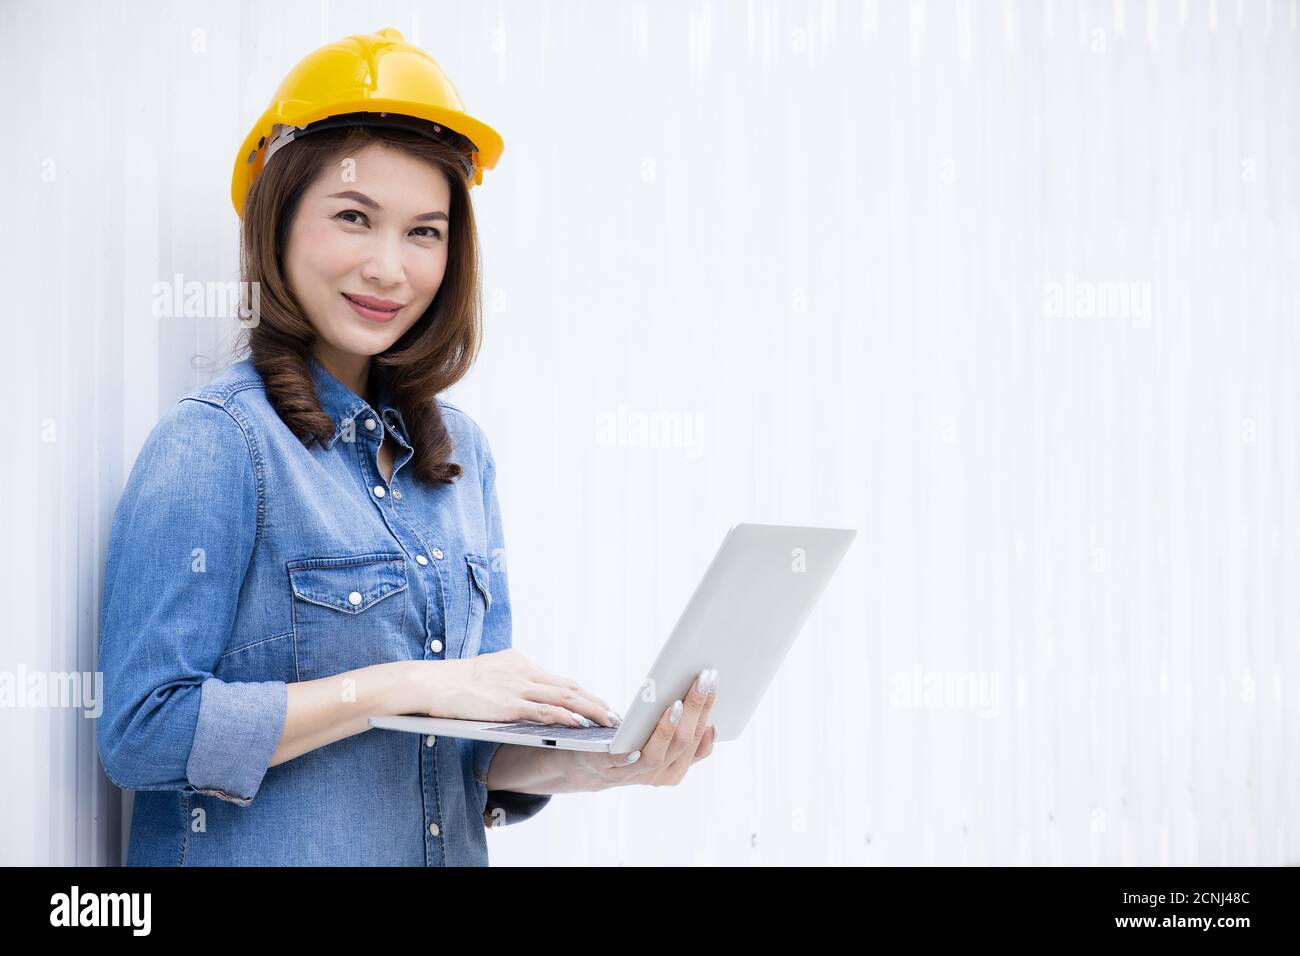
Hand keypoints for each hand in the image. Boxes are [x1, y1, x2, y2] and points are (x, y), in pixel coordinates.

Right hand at [407, 649, 616, 727]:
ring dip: (589, 710)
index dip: (582, 693)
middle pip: (568, 687)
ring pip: (564, 698)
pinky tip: (580, 726)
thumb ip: (507, 682)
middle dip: (594, 701)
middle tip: (613, 715)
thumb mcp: (487, 675)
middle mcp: (523, 672)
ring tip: (607, 722)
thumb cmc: (452, 683)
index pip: (558, 680)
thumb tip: (520, 697)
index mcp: (518, 663)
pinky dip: (566, 718)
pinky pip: (545, 711)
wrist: (430, 682)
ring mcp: (517, 688)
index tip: (598, 703)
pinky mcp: (509, 704)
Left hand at [567, 667, 718, 789]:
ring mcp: (634, 773)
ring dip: (669, 728)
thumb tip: (706, 710)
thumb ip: (681, 732)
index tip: (713, 687)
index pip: (699, 743)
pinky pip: (623, 761)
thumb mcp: (659, 741)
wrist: (586, 765)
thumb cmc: (628, 743)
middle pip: (683, 743)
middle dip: (696, 709)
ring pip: (658, 754)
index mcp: (675, 769)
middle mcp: (658, 775)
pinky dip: (633, 752)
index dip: (708, 714)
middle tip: (703, 679)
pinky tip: (638, 739)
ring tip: (677, 703)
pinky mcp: (607, 766)